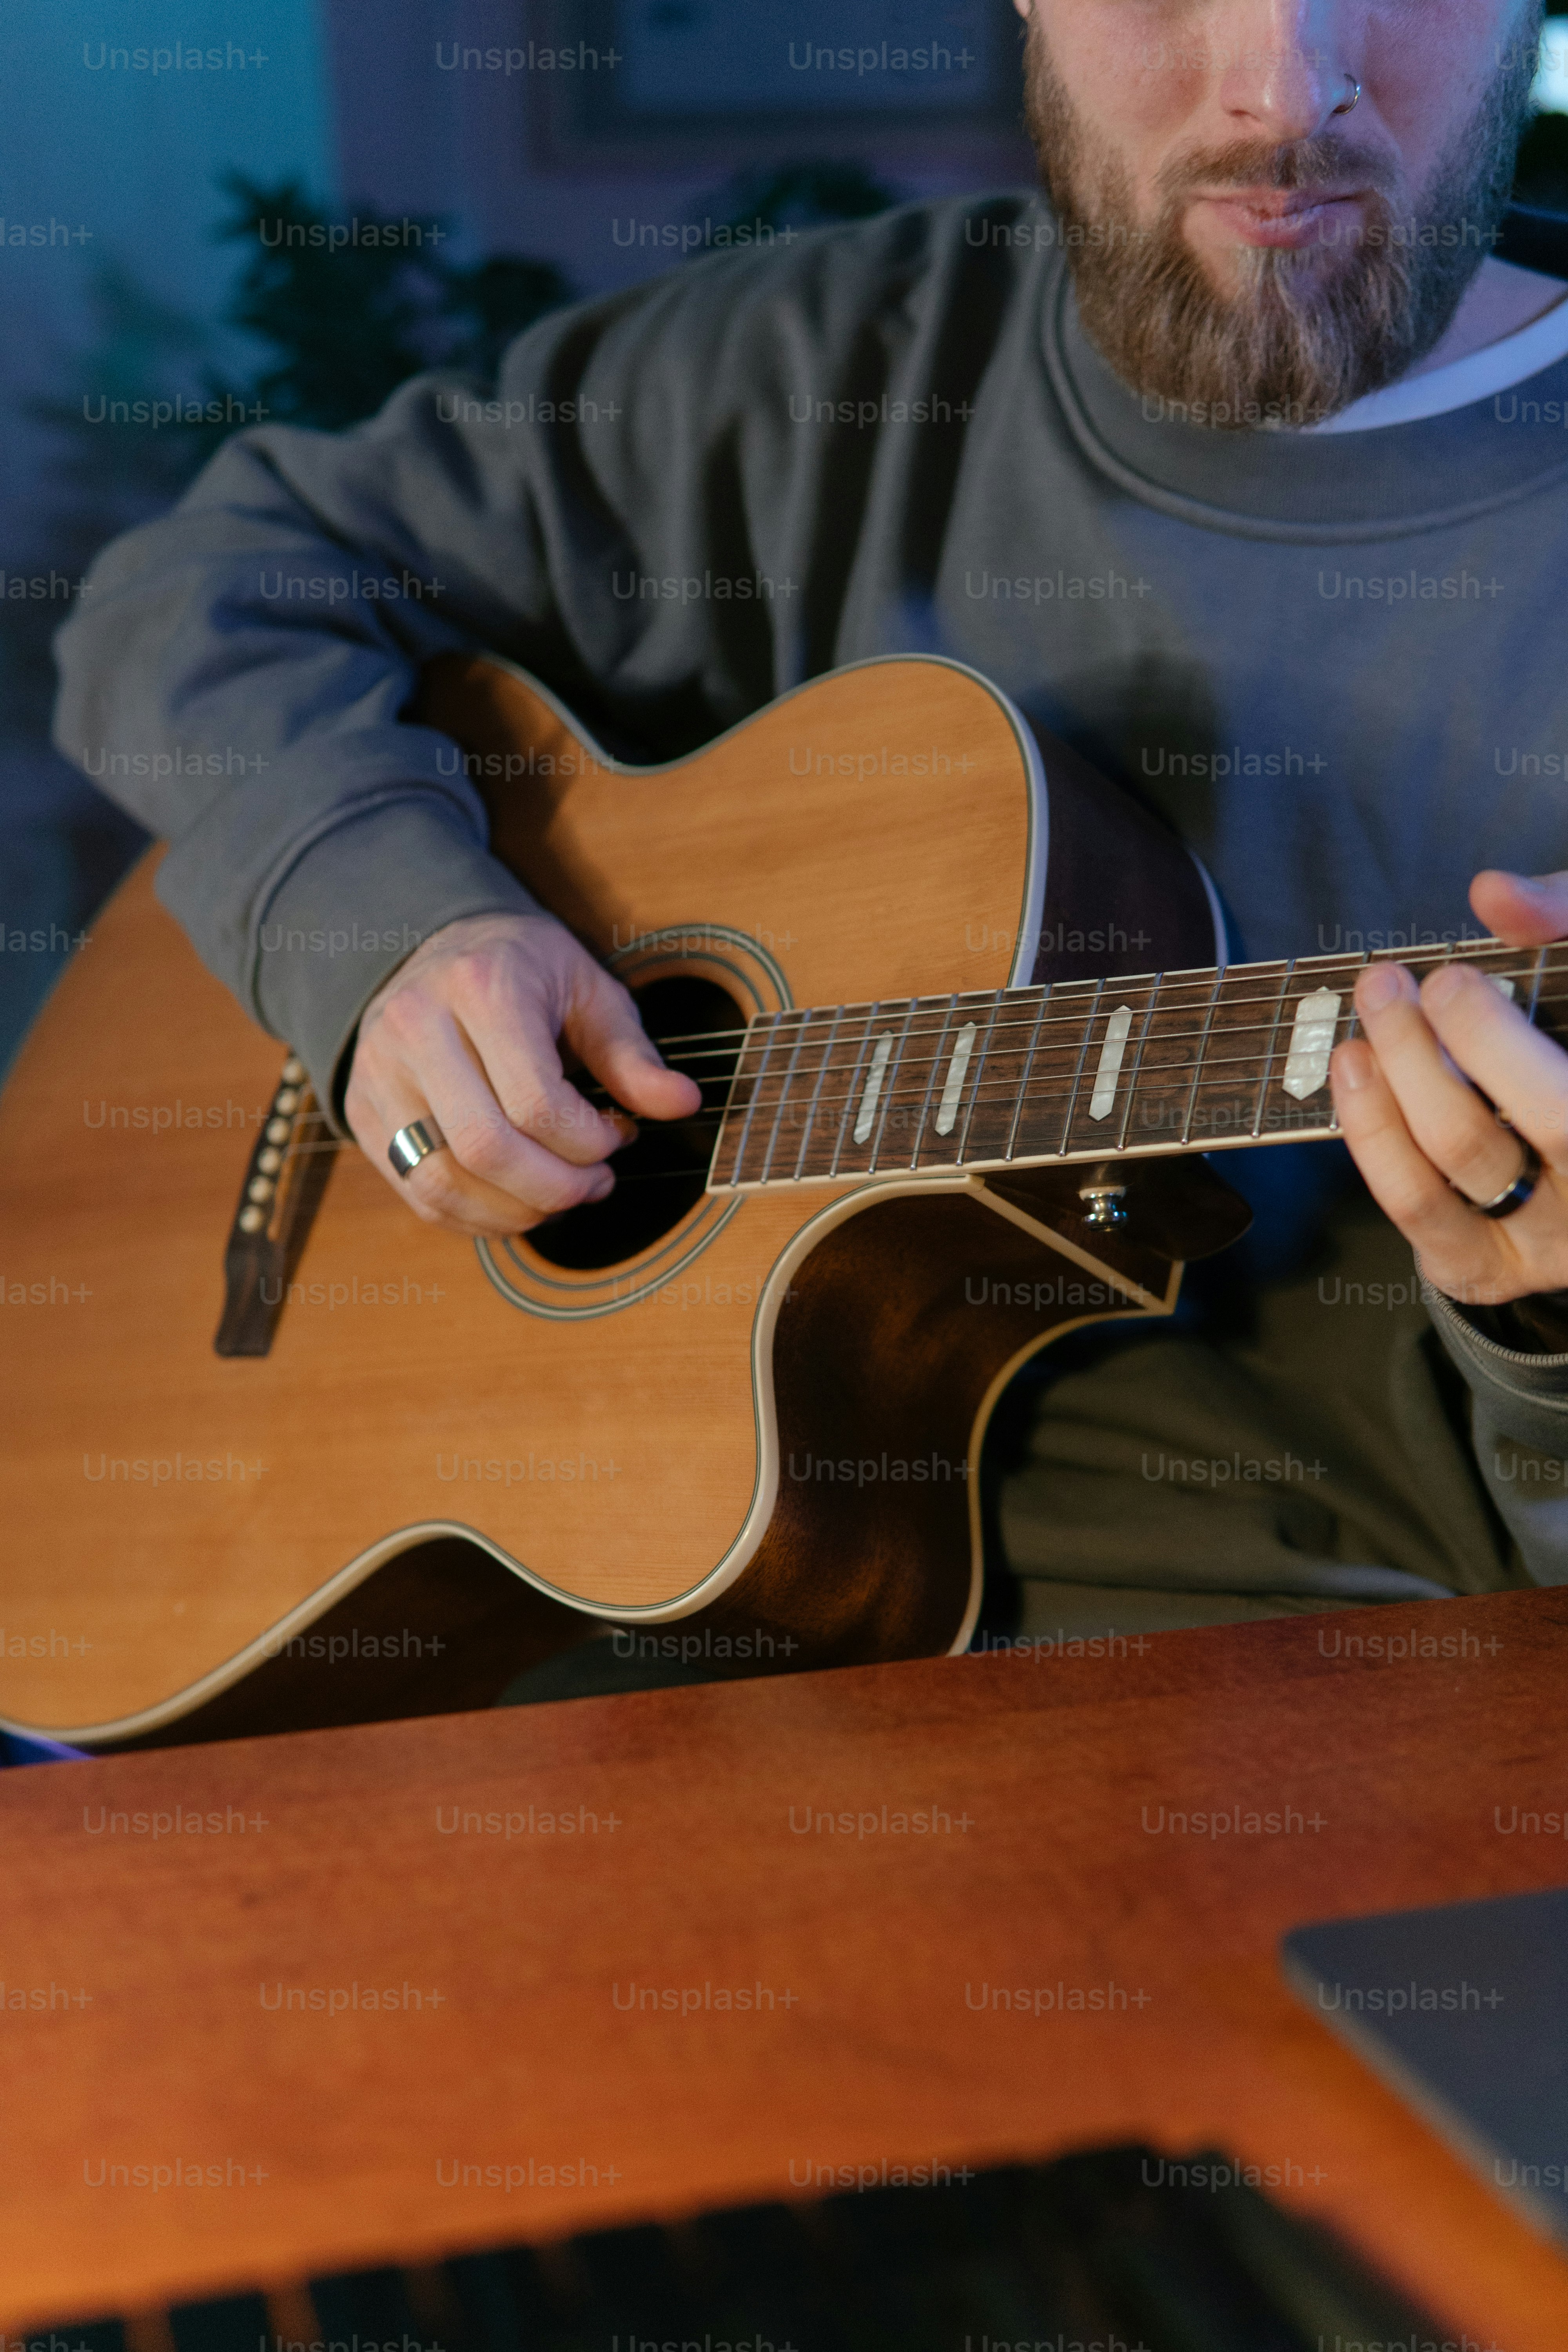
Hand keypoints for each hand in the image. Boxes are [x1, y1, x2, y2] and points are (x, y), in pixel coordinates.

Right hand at [344, 911, 700, 1234]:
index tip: (618, 1136)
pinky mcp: (364, 1113)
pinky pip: (418, 1194)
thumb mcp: (588, 991)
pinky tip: (517, 1202)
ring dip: (516, 1212)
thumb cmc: (519, 971)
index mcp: (481, 988)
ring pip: (444, 1183)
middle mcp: (417, 1030)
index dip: (588, 1143)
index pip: (535, 1103)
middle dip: (557, 1187)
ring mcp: (379, 1075)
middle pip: (486, 1149)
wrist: (431, 948)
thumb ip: (632, 1055)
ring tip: (559, 1195)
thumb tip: (681, 1103)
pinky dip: (475, 1217)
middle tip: (595, 1182)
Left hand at [1330, 869, 1567, 1305]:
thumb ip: (1562, 922)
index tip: (1448, 979)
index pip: (1561, 1108)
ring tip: (1355, 1028)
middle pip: (1500, 1133)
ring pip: (1450, 1173)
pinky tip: (1355, 1078)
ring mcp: (1547, 1249)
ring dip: (1384, 1092)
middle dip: (1426, 1053)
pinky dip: (1373, 1141)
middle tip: (1383, 984)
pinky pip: (1416, 1211)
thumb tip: (1493, 894)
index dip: (1494, 1041)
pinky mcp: (1487, 1271)